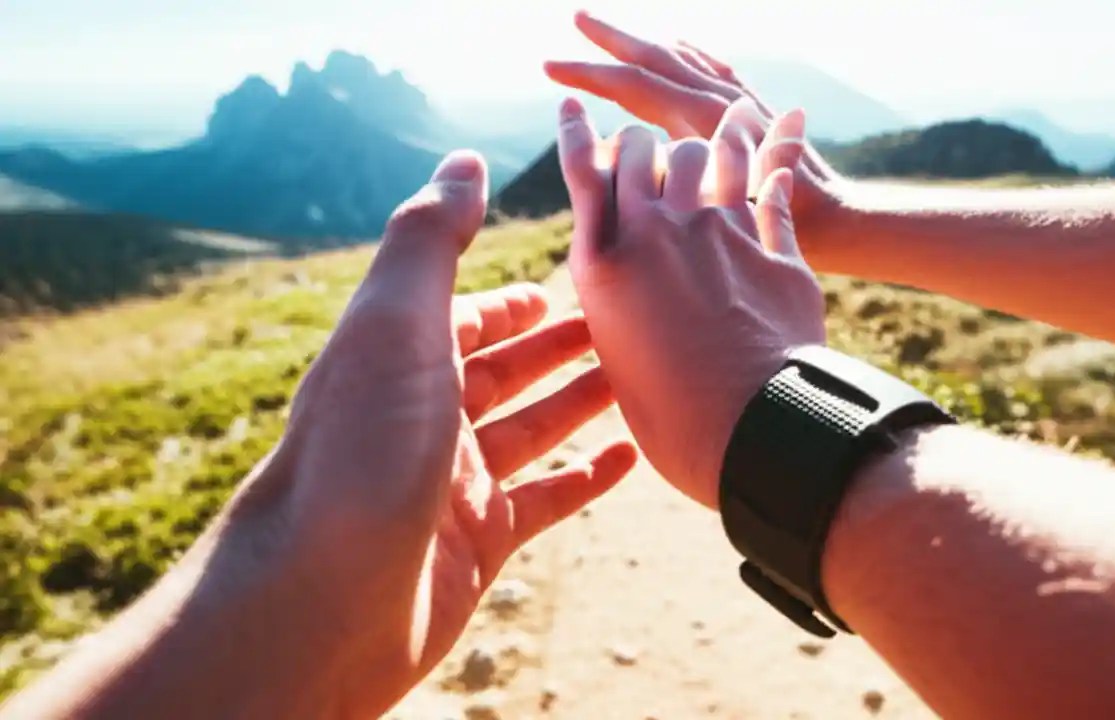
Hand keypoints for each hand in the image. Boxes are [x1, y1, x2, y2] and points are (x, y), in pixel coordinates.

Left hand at [232, 152, 634, 714]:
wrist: (325, 600)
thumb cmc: (362, 451)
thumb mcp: (397, 322)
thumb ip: (432, 239)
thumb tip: (464, 161)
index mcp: (400, 360)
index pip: (466, 314)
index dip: (519, 298)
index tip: (578, 279)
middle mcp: (423, 417)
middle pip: (506, 370)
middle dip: (564, 346)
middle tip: (631, 328)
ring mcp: (453, 484)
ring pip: (532, 430)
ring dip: (582, 403)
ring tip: (642, 379)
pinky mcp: (479, 544)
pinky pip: (544, 500)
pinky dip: (585, 477)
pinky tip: (628, 460)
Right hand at [545, 11, 844, 253]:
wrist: (847, 224)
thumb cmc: (783, 228)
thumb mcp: (728, 211)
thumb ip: (679, 176)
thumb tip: (630, 153)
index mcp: (708, 125)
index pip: (636, 88)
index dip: (591, 75)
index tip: (551, 67)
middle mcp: (725, 104)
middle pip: (658, 59)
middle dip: (613, 40)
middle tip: (575, 18)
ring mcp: (744, 103)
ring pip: (685, 59)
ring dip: (646, 42)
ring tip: (613, 30)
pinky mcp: (759, 110)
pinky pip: (715, 68)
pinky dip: (690, 52)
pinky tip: (681, 46)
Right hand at [556, 99, 824, 508]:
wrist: (754, 434)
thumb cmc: (673, 417)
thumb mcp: (618, 353)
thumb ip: (620, 300)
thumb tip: (628, 275)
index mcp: (604, 266)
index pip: (582, 173)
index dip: (575, 132)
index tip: (572, 106)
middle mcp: (655, 235)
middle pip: (641, 150)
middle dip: (641, 138)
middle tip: (646, 142)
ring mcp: (719, 235)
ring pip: (709, 152)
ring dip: (714, 131)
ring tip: (726, 117)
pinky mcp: (774, 249)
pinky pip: (772, 186)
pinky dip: (778, 152)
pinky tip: (782, 130)